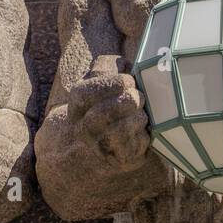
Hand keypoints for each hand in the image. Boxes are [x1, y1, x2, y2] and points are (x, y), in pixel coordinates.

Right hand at [34, 55, 169, 220]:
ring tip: (141, 113)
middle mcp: (83, 129)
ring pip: (121, 131)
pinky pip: (136, 147)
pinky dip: (145, 134)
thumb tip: (125, 62)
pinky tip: (143, 129)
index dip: (112, 84)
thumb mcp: (97, 81)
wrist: (90, 149)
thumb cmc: (102, 104)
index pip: (86, 93)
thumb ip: (107, 66)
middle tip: (138, 97)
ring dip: (138, 118)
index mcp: (77, 105)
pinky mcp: (120, 161)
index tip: (128, 80)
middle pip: (104, 113)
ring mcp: (100, 148)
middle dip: (129, 101)